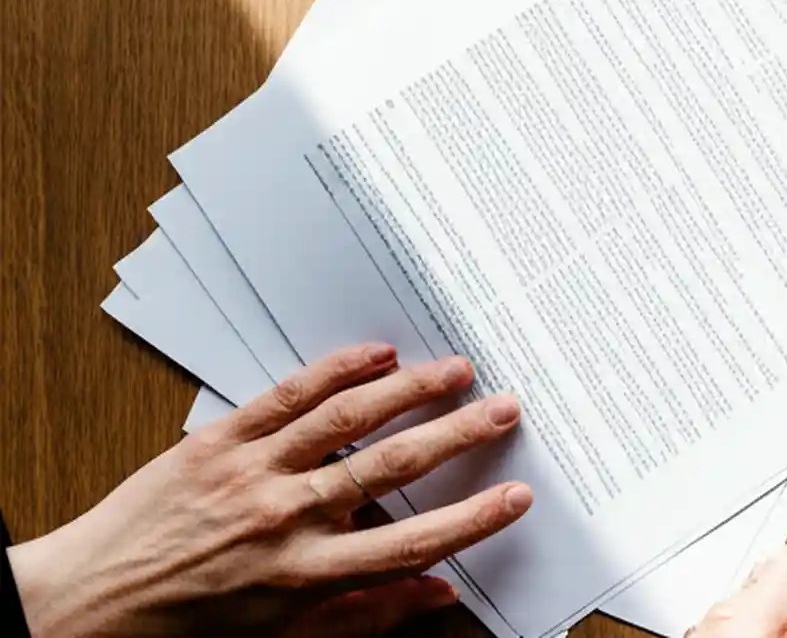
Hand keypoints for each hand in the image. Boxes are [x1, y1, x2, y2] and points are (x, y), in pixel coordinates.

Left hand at [6, 345, 530, 636]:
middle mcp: (285, 517)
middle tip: (506, 408)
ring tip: (457, 370)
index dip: (473, 519)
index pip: (412, 543)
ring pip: (347, 419)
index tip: (517, 496)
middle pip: (392, 467)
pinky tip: (378, 353)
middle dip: (459, 434)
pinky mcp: (219, 439)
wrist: (91, 602)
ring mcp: (252, 471)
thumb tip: (439, 593)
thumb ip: (365, 614)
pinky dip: (336, 369)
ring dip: (410, 390)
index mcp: (305, 574)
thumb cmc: (189, 626)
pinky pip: (287, 394)